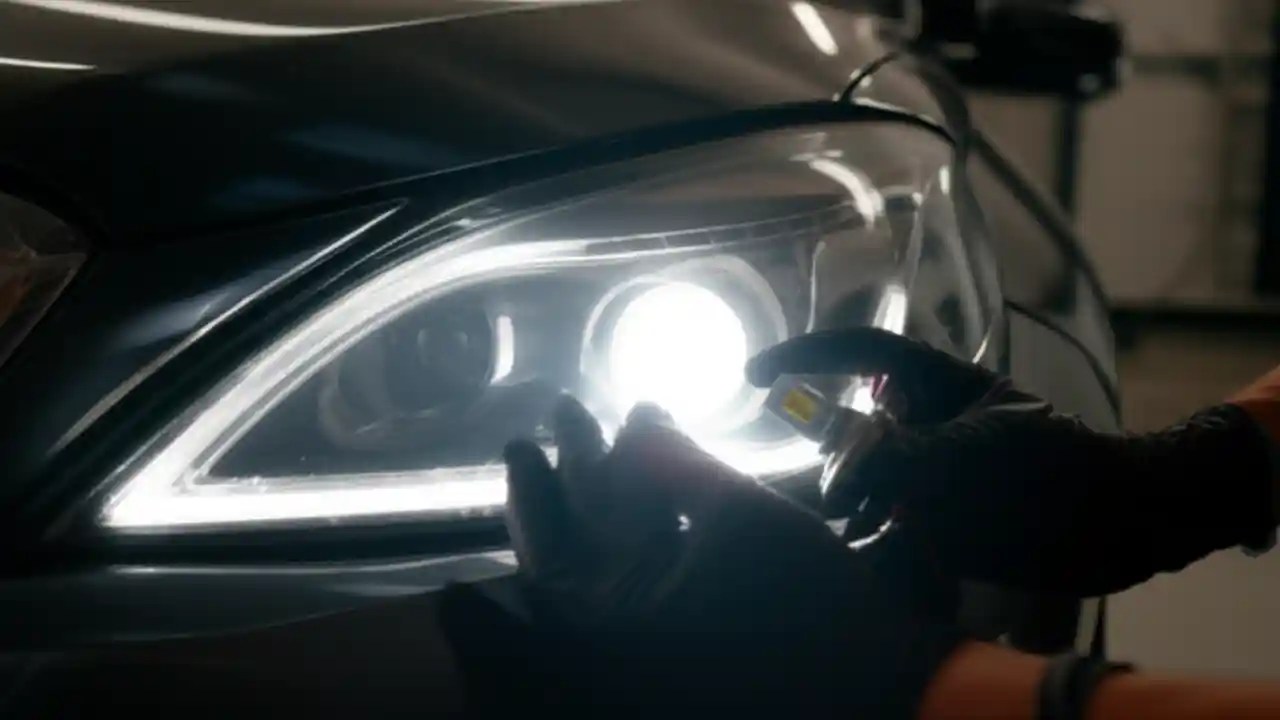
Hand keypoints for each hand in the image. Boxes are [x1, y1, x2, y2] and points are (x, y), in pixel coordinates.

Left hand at [443, 398, 959, 717]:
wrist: (868, 678)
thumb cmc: (809, 598)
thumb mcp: (745, 518)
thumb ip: (681, 467)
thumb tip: (636, 419)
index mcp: (615, 606)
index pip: (568, 524)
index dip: (565, 459)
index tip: (564, 409)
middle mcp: (614, 624)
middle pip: (566, 542)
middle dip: (560, 476)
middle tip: (560, 413)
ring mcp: (642, 630)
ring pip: (594, 556)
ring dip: (587, 498)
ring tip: (587, 442)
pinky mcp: (672, 629)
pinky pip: (629, 572)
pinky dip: (630, 525)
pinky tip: (639, 480)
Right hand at [748, 328, 1275, 594]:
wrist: (1116, 527)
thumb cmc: (1058, 462)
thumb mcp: (976, 448)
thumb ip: (900, 459)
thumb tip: (835, 476)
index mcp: (935, 384)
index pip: (860, 352)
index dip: (805, 354)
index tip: (753, 374)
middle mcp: (920, 427)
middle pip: (845, 433)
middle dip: (832, 464)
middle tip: (828, 494)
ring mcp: (922, 476)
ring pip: (856, 488)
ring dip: (850, 511)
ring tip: (863, 530)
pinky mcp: (928, 524)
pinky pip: (877, 531)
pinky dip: (874, 545)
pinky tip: (892, 554)